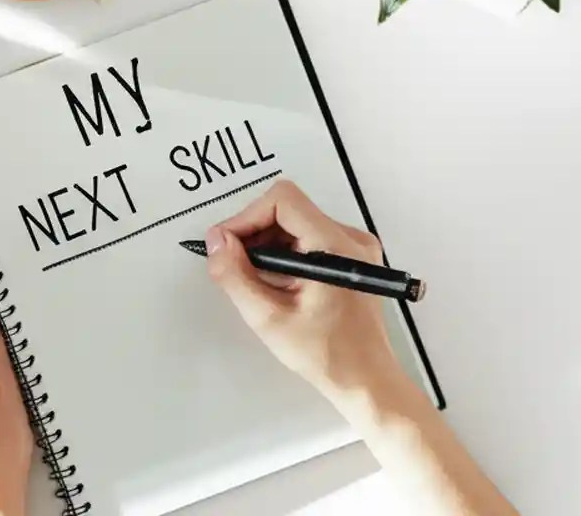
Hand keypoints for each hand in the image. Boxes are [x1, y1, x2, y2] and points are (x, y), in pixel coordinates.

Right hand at [204, 180, 403, 403]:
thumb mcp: (268, 318)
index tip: (226, 243)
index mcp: (335, 248)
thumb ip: (235, 275)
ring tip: (256, 281)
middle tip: (234, 265)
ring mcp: (354, 248)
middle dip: (253, 233)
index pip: (282, 201)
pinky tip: (277, 284)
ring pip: (295, 223)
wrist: (365, 380)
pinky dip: (284, 255)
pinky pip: (307, 239)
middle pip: (288, 210)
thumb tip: (216, 241)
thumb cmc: (326, 355)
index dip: (246, 217)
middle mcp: (350, 239)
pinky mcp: (351, 259)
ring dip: (267, 246)